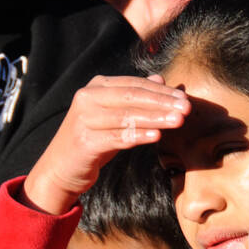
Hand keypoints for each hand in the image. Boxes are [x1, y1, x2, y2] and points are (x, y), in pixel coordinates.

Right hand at [22, 74, 189, 214]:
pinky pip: (116, 137)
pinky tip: (156, 136)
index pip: (134, 85)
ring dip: (155, 118)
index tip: (184, 98)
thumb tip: (160, 79)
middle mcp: (87, 98)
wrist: (61, 168)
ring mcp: (84, 119)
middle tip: (187, 108)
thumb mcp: (113, 114)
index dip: (161, 91)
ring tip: (179, 121)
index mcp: (96, 87)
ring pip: (126, 116)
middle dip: (162, 102)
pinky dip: (138, 135)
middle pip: (132, 97)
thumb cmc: (93, 139)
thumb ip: (134, 96)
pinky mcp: (84, 142)